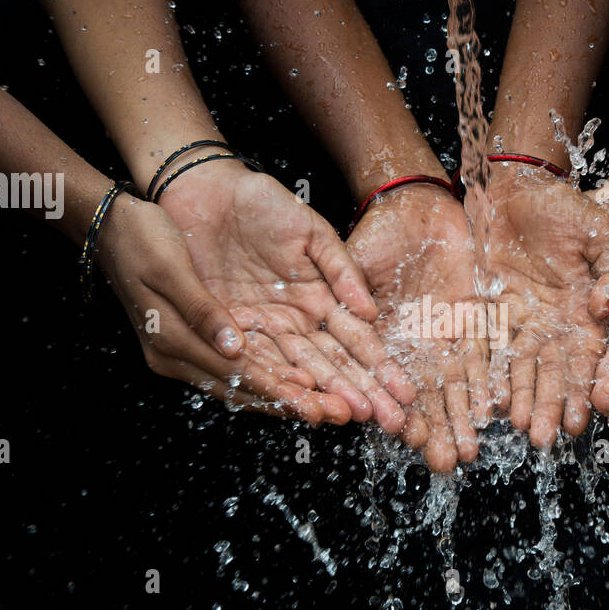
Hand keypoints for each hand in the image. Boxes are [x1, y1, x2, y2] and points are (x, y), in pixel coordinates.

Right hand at [94, 189, 329, 416]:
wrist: (110, 228)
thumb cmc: (141, 239)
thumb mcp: (171, 269)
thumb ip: (202, 310)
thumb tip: (233, 347)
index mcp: (171, 339)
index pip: (233, 373)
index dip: (276, 388)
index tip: (314, 400)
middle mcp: (175, 356)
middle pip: (241, 389)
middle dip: (289, 403)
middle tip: (335, 413)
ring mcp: (180, 354)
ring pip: (239, 385)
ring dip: (282, 397)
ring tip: (324, 407)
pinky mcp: (189, 344)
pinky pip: (232, 371)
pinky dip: (264, 379)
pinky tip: (294, 383)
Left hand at [156, 160, 414, 430]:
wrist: (203, 189)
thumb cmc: (258, 201)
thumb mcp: (310, 230)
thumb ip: (341, 269)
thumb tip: (371, 312)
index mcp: (319, 297)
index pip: (357, 340)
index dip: (381, 367)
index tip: (405, 392)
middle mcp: (294, 320)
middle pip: (333, 364)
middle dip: (363, 392)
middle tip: (390, 420)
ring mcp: (263, 328)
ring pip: (299, 370)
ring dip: (325, 395)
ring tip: (349, 417)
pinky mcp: (228, 329)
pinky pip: (256, 361)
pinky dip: (279, 384)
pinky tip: (303, 403)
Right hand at [348, 185, 488, 471]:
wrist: (416, 206)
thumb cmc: (378, 231)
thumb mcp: (350, 260)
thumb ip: (346, 290)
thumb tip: (347, 315)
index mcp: (377, 337)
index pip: (383, 381)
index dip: (392, 407)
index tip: (401, 435)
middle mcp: (412, 345)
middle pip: (424, 394)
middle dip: (435, 429)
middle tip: (444, 463)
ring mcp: (443, 335)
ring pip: (455, 384)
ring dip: (462, 418)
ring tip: (468, 452)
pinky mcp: (473, 318)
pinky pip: (482, 355)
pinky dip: (487, 382)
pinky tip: (490, 412)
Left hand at [483, 165, 608, 447]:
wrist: (513, 182)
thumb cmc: (563, 203)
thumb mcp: (600, 230)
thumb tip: (604, 308)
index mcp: (584, 308)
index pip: (586, 356)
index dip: (586, 387)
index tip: (589, 416)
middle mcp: (551, 321)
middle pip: (550, 371)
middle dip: (548, 405)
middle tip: (544, 439)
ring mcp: (518, 317)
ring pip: (517, 366)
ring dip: (518, 398)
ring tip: (517, 430)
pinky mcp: (486, 307)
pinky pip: (484, 345)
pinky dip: (484, 371)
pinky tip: (484, 399)